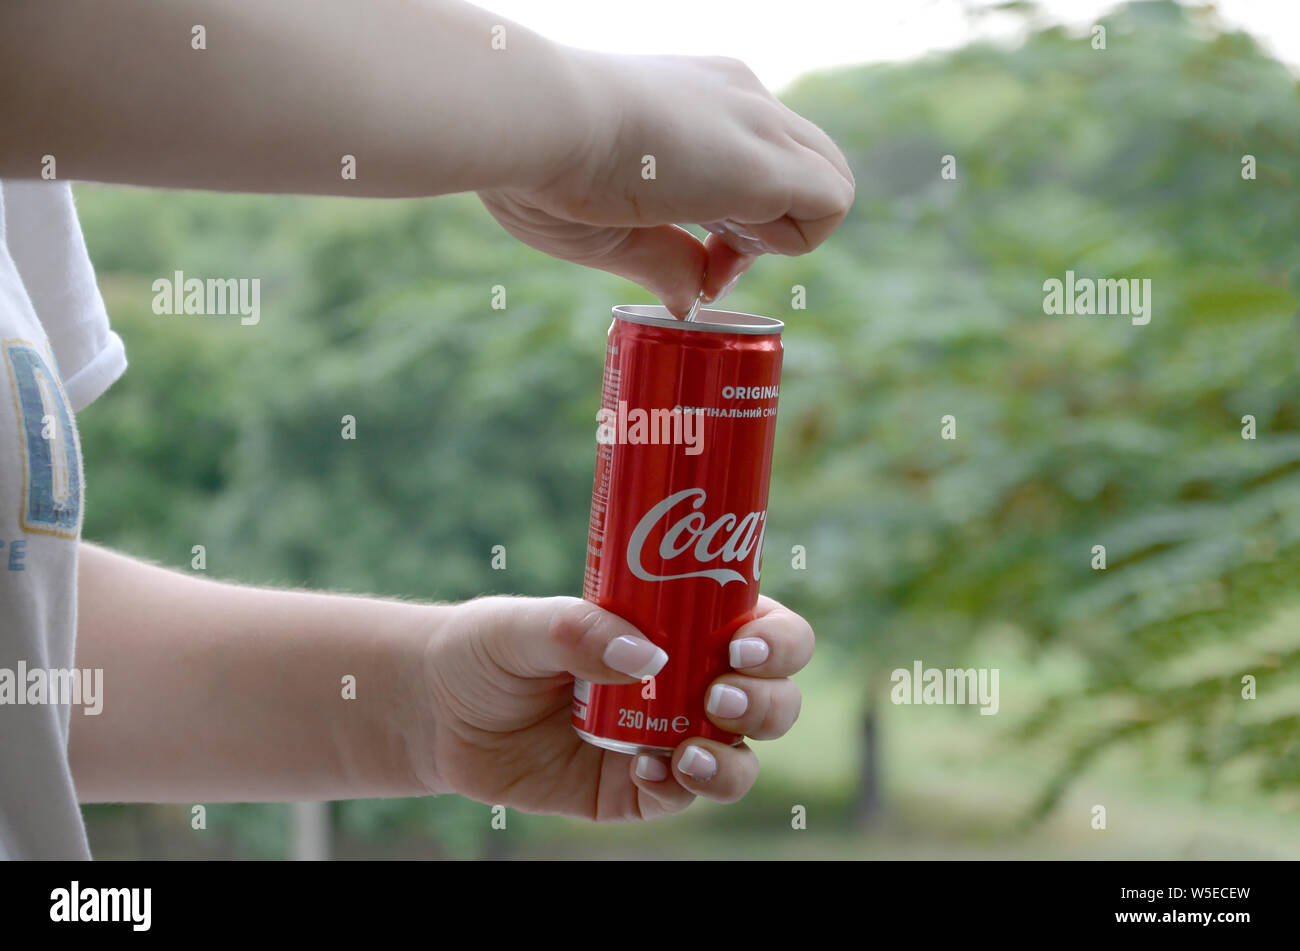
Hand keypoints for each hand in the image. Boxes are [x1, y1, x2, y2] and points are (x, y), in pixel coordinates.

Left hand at [415, 594, 813, 820]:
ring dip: (735, 757)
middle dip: (766, 700)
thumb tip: (645, 657)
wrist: (438, 716)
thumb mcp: (519, 625)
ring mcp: (666, 740)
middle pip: (772, 696)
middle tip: (718, 693)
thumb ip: (576, 630)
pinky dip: (679, 790)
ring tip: (688, 750)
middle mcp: (686, 684)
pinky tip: (643, 772)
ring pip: (742, 756)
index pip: (760, 626)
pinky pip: (682, 799)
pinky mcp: (635, 792)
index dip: (777, 637)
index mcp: (679, 627)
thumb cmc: (487, 648)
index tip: (747, 644)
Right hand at [479, 51, 854, 315]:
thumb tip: (689, 303)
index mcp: (696, 101)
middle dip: (771, 230)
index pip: (755, 161)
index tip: (692, 251)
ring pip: (832, 178)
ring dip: (786, 237)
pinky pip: (834, 201)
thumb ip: (661, 259)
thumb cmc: (540, 165)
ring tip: (718, 252)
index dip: (734, 224)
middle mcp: (740, 99)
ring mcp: (759, 123)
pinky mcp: (767, 161)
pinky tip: (732, 248)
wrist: (531, 122)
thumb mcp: (608, 224)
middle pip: (805, 166)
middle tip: (711, 258)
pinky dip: (798, 243)